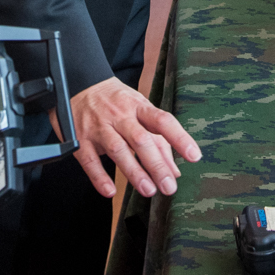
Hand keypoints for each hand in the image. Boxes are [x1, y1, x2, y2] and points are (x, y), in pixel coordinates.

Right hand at [67, 77, 200, 199]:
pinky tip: (109, 191)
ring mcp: (99, 127)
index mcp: (138, 107)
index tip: (194, 156)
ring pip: (117, 149)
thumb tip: (175, 170)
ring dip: (134, 171)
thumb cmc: (116, 101)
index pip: (162, 121)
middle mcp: (120, 116)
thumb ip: (158, 140)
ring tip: (148, 190)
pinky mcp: (81, 139)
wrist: (80, 83)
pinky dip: (99, 177)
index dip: (179, 138)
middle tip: (169, 186)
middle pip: (140, 139)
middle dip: (156, 164)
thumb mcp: (139, 110)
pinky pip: (89, 160)